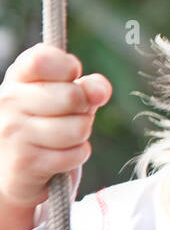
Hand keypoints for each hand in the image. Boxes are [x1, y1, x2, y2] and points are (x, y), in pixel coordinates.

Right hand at [0, 43, 111, 209]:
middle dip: (83, 109)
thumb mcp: (63, 99)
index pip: (43, 59)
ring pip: (78, 128)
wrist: (12, 171)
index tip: (70, 78)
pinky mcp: (25, 162)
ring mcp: (13, 132)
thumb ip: (86, 88)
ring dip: (81, 135)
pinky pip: (76, 154)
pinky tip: (58, 156)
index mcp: (17, 77)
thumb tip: (101, 90)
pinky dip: (76, 156)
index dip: (68, 68)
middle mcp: (8, 100)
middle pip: (72, 96)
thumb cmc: (43, 126)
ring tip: (62, 138)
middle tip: (67, 117)